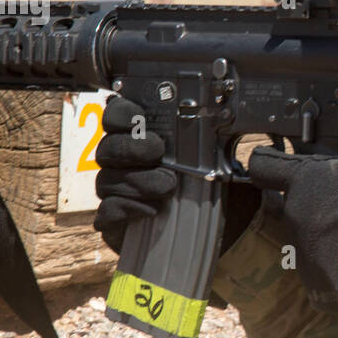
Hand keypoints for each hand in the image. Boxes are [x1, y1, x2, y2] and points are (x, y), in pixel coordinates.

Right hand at [92, 96, 260, 254]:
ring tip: (168, 186)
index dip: (121, 113)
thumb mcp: (220, 158)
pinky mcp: (115, 220)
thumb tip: (230, 123)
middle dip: (131, 146)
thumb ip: (217, 140)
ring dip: (137, 181)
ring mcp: (115, 192)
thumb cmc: (209, 184)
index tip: (138, 117)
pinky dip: (127, 209)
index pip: (116, 116)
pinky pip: (107, 213)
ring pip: (107, 181)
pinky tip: (152, 210)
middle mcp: (122, 162)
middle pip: (108, 148)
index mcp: (141, 137)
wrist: (213, 224)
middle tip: (157, 151)